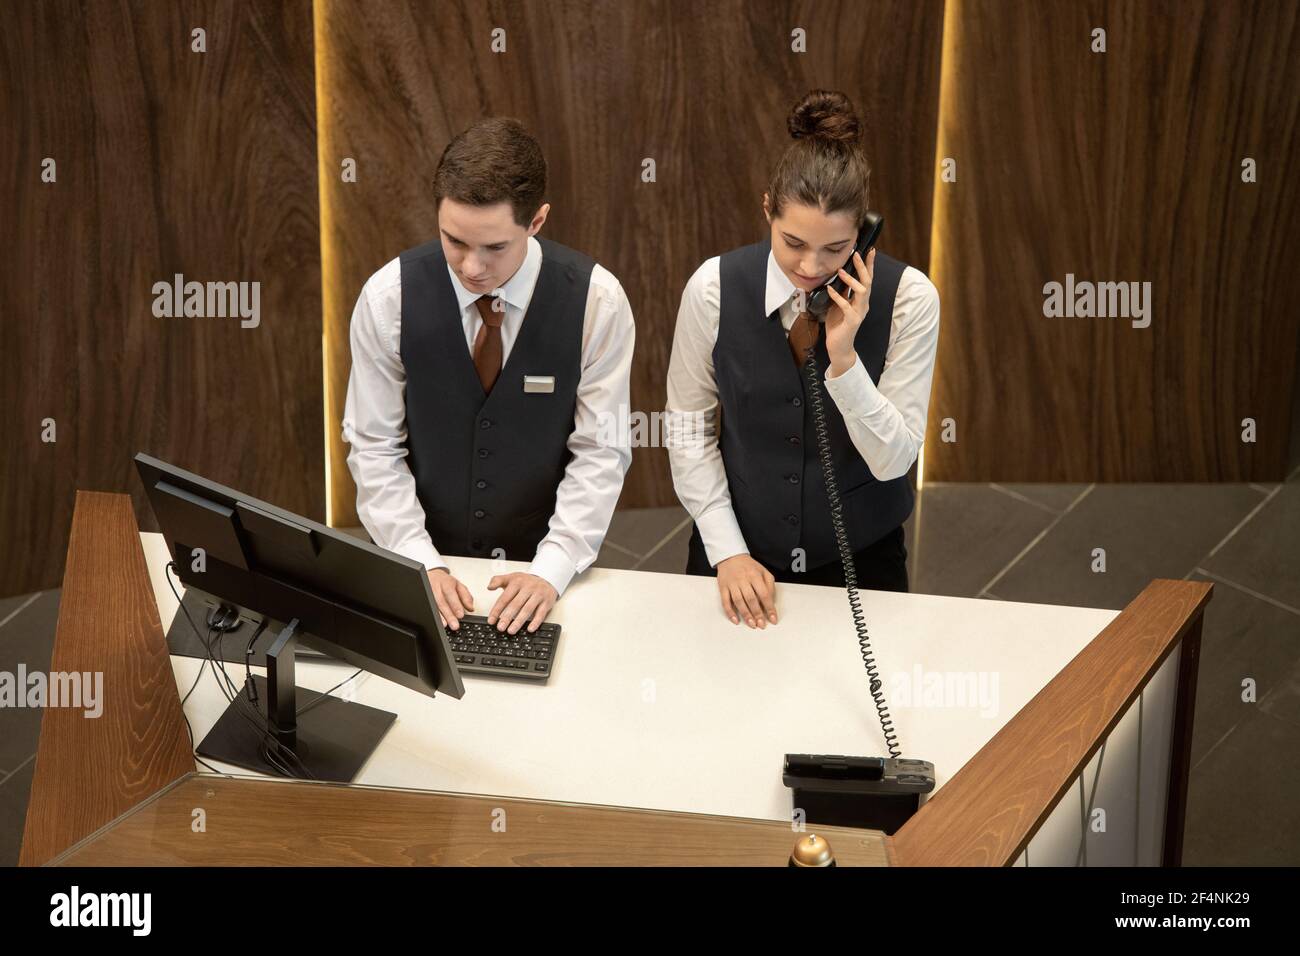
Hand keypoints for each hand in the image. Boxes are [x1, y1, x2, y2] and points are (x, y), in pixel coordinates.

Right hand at [428, 568, 474, 630]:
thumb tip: (471, 608)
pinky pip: (426, 607)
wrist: (430, 575)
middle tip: (454, 625)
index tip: (460, 615)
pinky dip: (431, 615)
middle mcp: (435, 586)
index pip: (451, 594)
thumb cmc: (444, 582)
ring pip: (432, 605)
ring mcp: (426, 592)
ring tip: (444, 625)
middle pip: (441, 601)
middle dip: (448, 614)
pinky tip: (435, 622)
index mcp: (445, 582)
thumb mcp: (457, 585)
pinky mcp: (422, 597)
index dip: (455, 605)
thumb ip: (465, 596)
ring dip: (439, 617)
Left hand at [486, 572, 557, 633]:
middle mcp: (528, 588)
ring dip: (519, 621)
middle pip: (516, 604)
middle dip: (507, 617)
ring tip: (511, 630)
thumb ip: (497, 580)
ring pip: (527, 609)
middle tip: (500, 628)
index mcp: (517, 582)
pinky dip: (536, 622)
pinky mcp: (547, 602)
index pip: (504, 598)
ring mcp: (538, 594)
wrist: (546, 578)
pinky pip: (541, 613)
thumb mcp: (511, 577)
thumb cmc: (526, 581)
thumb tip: (489, 587)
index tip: (491, 620)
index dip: (497, 610)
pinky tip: (530, 629)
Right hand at [715, 554, 777, 628]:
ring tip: (752, 624)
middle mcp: (743, 579)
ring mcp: (732, 584)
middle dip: (757, 614)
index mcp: (755, 575)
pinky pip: (725, 602)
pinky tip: (735, 620)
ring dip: (746, 614)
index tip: (773, 619)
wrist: (730, 556)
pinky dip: (730, 612)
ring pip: (739, 601)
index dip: (769, 608)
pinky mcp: (723, 587)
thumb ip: (769, 585)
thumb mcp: (763, 571)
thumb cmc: (748, 566)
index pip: (764, 594)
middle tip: (762, 625)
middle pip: (751, 599)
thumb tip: (771, 601)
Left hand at [824, 247, 875, 375]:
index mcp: (861, 300)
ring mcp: (859, 313)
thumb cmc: (838, 325)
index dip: (869, 265)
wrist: (838, 347)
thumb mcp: (838, 305)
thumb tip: (840, 276)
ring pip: (862, 292)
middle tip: (857, 254)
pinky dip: (838, 296)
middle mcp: (863, 305)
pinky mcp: (852, 321)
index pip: (867, 279)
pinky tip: (830, 289)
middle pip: (867, 282)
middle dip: (863, 267)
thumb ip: (842, 292)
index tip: (870, 250)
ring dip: (851, 280)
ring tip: (841, 272)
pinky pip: (846, 306)